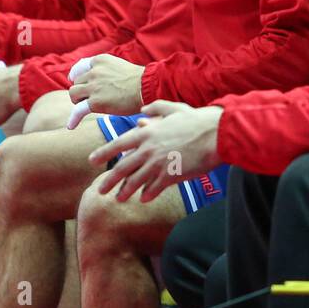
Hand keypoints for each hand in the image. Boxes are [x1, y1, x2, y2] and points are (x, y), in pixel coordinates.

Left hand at [66, 54, 143, 115]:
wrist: (147, 88)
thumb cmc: (139, 80)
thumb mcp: (119, 66)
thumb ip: (105, 70)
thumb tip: (96, 79)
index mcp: (100, 61)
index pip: (79, 67)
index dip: (76, 76)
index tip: (75, 81)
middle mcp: (94, 72)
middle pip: (77, 83)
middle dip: (82, 91)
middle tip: (91, 98)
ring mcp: (93, 87)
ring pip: (73, 94)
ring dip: (78, 101)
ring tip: (88, 107)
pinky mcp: (95, 103)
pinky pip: (77, 110)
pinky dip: (73, 119)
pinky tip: (71, 126)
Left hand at [88, 101, 222, 202]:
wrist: (216, 134)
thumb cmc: (197, 120)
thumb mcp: (174, 108)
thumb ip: (155, 109)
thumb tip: (142, 112)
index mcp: (147, 132)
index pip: (119, 144)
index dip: (104, 153)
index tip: (92, 160)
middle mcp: (149, 149)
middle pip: (123, 167)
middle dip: (110, 180)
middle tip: (100, 190)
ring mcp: (159, 164)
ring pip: (136, 181)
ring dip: (126, 191)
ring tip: (119, 199)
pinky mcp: (171, 175)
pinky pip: (155, 188)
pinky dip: (148, 194)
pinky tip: (144, 199)